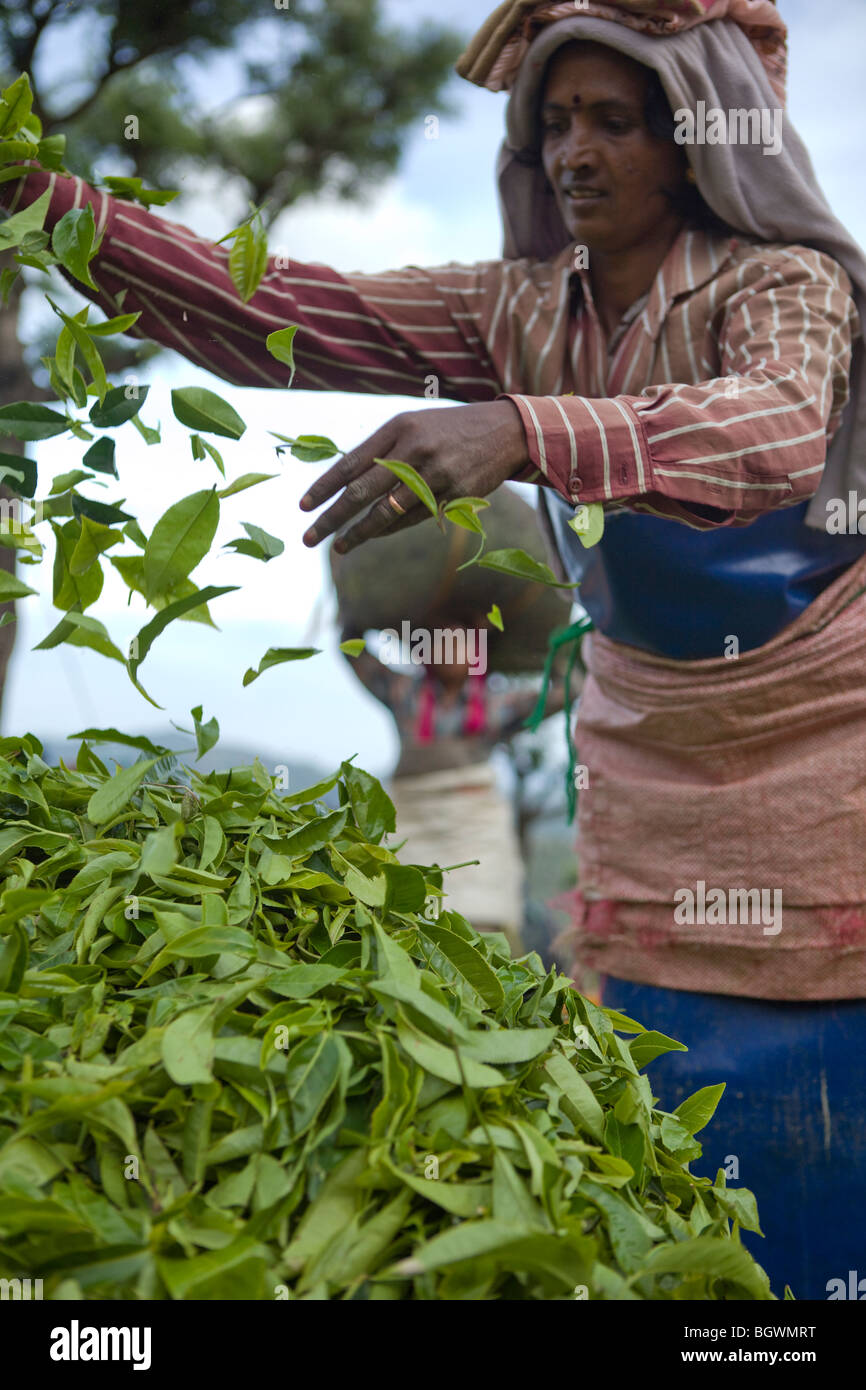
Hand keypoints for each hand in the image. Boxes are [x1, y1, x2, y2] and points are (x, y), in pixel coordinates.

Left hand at [299, 400, 529, 552]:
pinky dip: (390, 530)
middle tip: (309, 538)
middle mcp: (413, 450)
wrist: (505, 431)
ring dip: (359, 533)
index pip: (351, 462)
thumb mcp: (413, 426)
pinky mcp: (454, 495)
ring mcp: (435, 474)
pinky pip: (413, 519)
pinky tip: (373, 536)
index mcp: (398, 429)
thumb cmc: (449, 430)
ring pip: (387, 512)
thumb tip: (345, 484)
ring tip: (339, 547)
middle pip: (362, 492)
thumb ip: (382, 450)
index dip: (324, 487)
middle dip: (332, 518)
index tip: (302, 507)